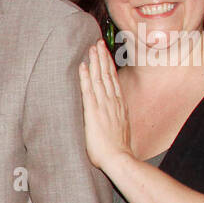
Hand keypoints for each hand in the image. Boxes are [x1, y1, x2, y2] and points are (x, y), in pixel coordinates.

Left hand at [78, 40, 133, 172]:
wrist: (119, 159)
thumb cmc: (118, 151)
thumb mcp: (120, 130)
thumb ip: (116, 120)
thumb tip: (112, 119)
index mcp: (119, 106)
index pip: (113, 81)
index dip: (109, 66)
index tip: (105, 54)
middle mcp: (113, 102)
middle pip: (107, 75)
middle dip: (102, 58)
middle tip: (97, 43)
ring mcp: (104, 106)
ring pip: (99, 79)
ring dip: (95, 62)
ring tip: (92, 47)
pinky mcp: (94, 113)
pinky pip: (89, 91)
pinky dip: (86, 77)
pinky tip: (83, 66)